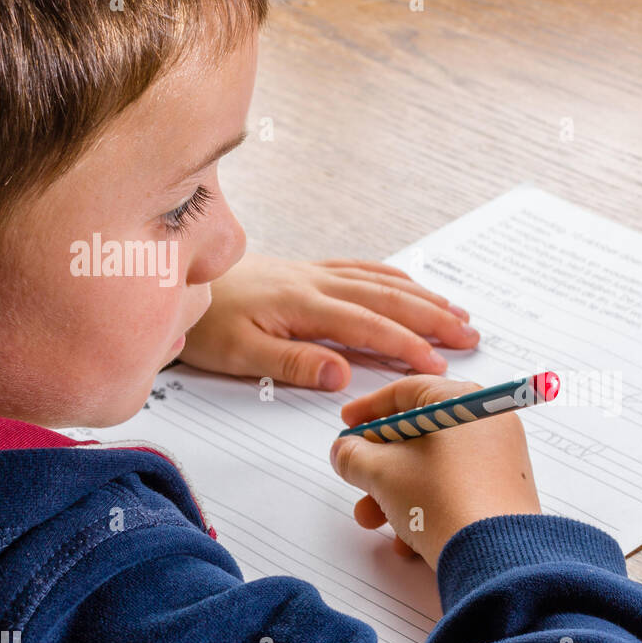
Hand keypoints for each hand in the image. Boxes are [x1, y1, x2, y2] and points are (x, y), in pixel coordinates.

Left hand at [179, 253, 479, 388]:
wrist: (171, 278)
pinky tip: (412, 286)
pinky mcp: (308, 270)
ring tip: (457, 312)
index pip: (368, 327)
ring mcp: (314, 273)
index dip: (406, 346)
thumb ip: (293, 363)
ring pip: (381, 282)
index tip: (437, 364)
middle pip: (387, 299)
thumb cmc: (204, 322)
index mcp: (302, 305)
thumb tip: (340, 373)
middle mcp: (315, 282)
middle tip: (470, 336)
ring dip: (423, 297)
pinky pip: (362, 269)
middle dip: (432, 318)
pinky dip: (395, 278)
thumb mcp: (239, 355)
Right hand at [329, 376, 541, 568]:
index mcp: (465, 402)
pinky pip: (457, 491)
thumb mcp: (382, 472)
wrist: (494, 554)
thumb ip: (353, 455)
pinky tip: (407, 539)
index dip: (370, 409)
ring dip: (396, 494)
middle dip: (379, 464)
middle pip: (421, 434)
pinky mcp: (505, 493)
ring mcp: (501, 459)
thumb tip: (344, 451)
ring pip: (435, 468)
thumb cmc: (442, 500)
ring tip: (373, 520)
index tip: (347, 424)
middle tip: (356, 478)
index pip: (408, 393)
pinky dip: (428, 509)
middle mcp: (489, 424)